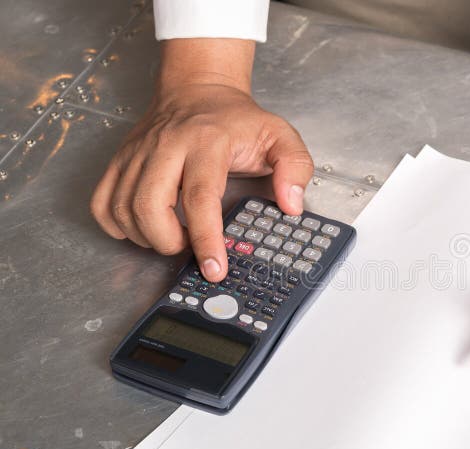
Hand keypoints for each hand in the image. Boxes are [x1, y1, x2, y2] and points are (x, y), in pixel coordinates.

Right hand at [90, 39, 313, 281]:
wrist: (199, 89)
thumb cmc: (238, 120)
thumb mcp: (281, 136)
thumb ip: (295, 168)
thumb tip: (292, 205)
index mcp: (206, 143)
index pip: (200, 198)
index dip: (205, 239)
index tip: (214, 268)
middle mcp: (166, 146)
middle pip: (148, 205)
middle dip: (167, 242)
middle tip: (189, 249)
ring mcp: (138, 152)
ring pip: (122, 207)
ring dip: (145, 237)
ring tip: (171, 238)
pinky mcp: (120, 159)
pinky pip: (102, 201)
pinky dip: (116, 225)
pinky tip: (141, 228)